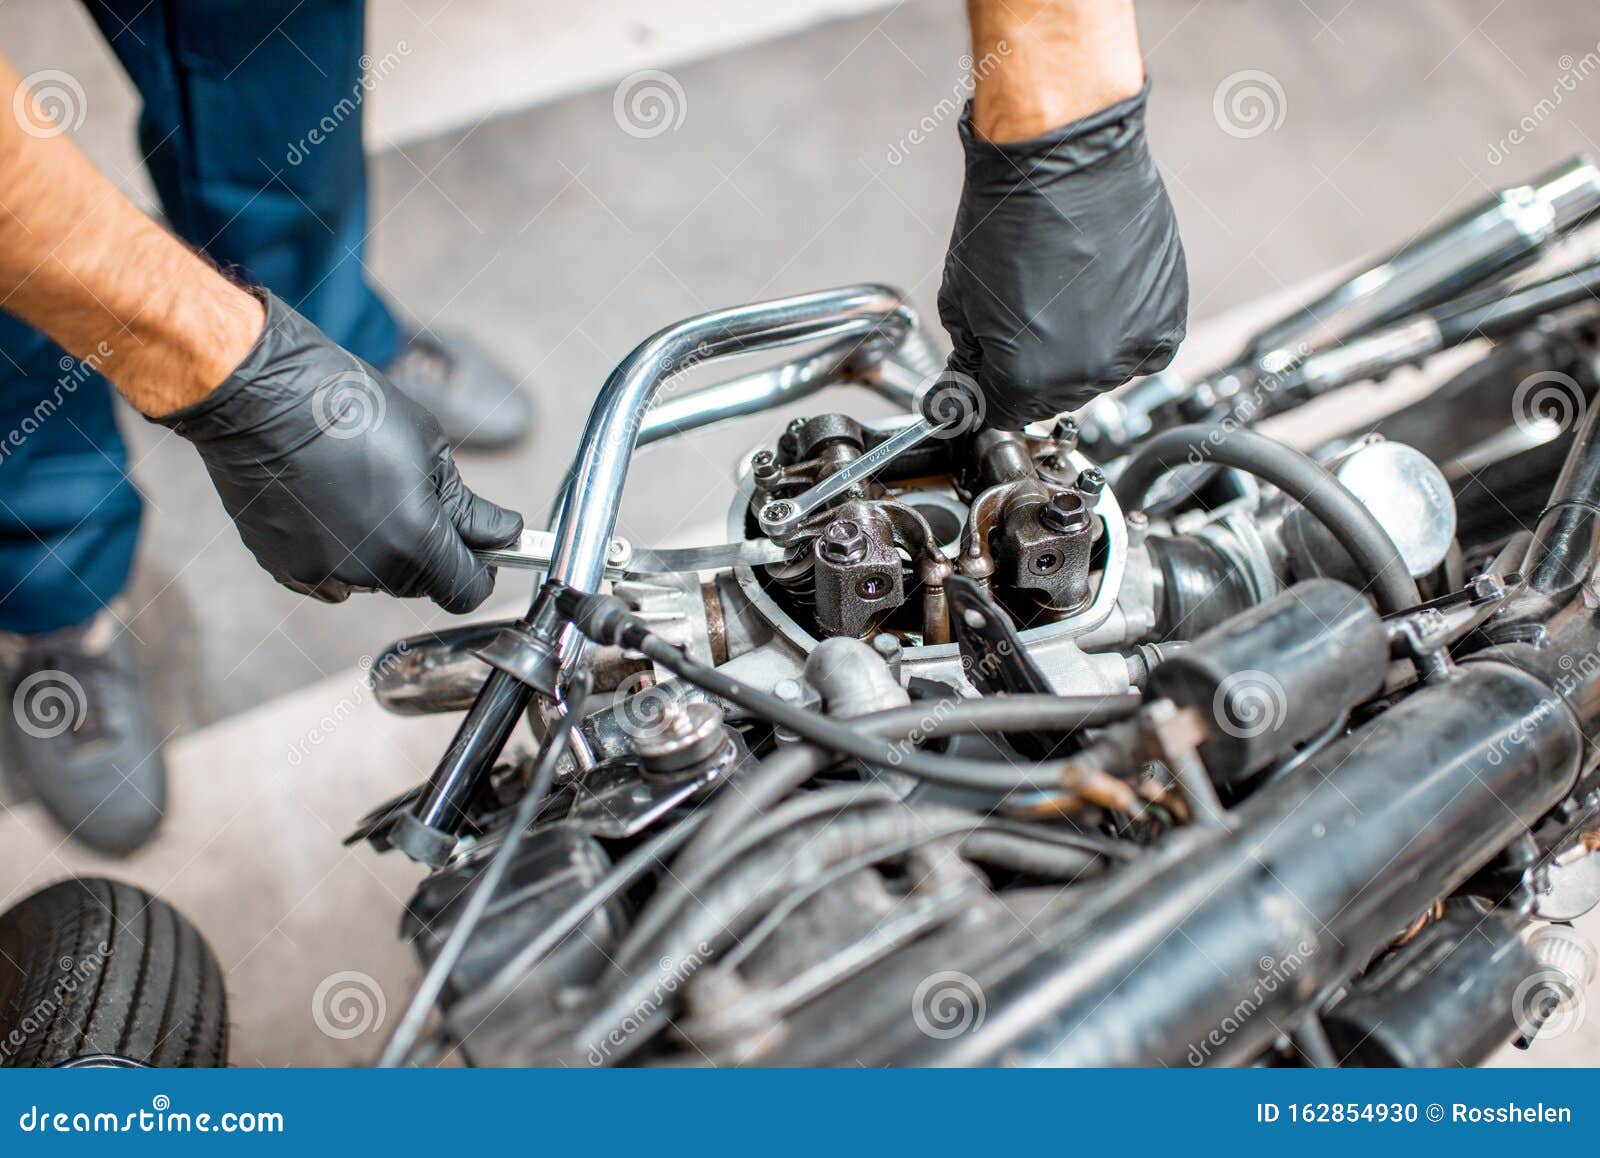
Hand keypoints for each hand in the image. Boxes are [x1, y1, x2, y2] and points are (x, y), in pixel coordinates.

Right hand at [157, 291, 522, 612]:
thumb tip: (501, 534)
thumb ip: (466, 507)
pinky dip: (339, 549)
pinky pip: (330, 574)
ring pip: (374, 578)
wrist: (263, 394)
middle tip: (415, 495)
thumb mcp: (430, 449)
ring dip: (382, 549)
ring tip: (362, 488)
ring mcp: (322, 572)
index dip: (482, 568)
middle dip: (430, 550)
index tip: (482, 545)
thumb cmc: (350, 407)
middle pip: (421, 583)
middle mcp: (368, 570)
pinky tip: (328, 503)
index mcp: (414, 541)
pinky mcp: (284, 567)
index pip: (468, 590)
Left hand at [938, 83, 1187, 429]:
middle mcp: (1085, 373)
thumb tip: (962, 393)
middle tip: (1018, 317)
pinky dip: (1115, 333)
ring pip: (1093, 375)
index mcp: (1026, 376)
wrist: (1065, 156)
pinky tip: (1095, 294)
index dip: (983, 391)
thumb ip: (967, 360)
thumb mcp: (962, 300)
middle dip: (1025, 369)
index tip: (977, 375)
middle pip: (1046, 399)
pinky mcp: (1165, 320)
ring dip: (1073, 352)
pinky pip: (1136, 351)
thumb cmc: (1010, 214)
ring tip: (1060, 295)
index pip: (998, 411)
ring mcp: (1131, 348)